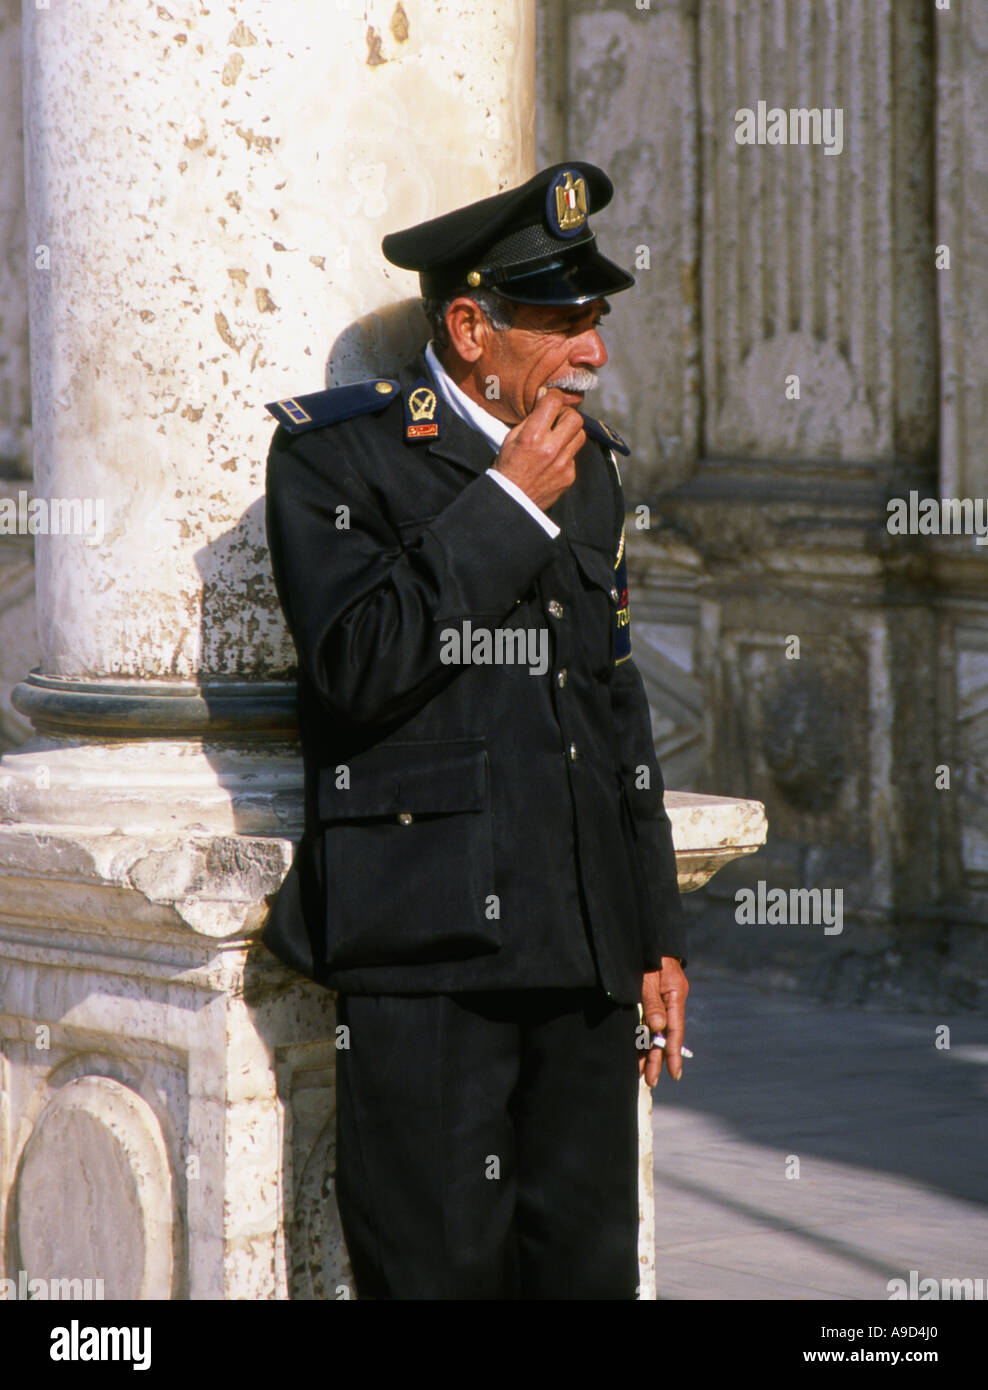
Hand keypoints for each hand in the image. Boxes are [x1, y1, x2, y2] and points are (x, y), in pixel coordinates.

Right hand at [492, 387, 585, 510]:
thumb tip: (545, 396)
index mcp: (532, 436)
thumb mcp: (511, 438)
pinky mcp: (569, 476)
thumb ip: (530, 418)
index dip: (553, 397)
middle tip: (557, 420)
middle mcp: (551, 449)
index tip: (551, 399)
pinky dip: (566, 455)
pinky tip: (553, 461)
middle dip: (566, 415)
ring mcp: (563, 464)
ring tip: (557, 438)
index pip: (554, 403)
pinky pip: (574, 457)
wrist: (511, 501)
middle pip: (575, 418)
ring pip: (580, 436)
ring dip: (570, 433)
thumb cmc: (507, 467)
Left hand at [640, 958, 688, 1086]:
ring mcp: (662, 998)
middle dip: (657, 1058)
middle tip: (650, 1080)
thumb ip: (653, 1002)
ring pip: (655, 1029)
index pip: (675, 1029)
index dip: (673, 1052)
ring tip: (640, 1072)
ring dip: (647, 1049)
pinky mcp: (651, 995)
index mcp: (676, 994)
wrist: (647, 934)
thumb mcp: (648, 977)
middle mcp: (671, 999)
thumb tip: (658, 1029)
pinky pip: (648, 1019)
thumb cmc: (647, 954)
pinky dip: (642, 1034)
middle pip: (665, 1034)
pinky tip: (636, 1049)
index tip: (673, 1073)